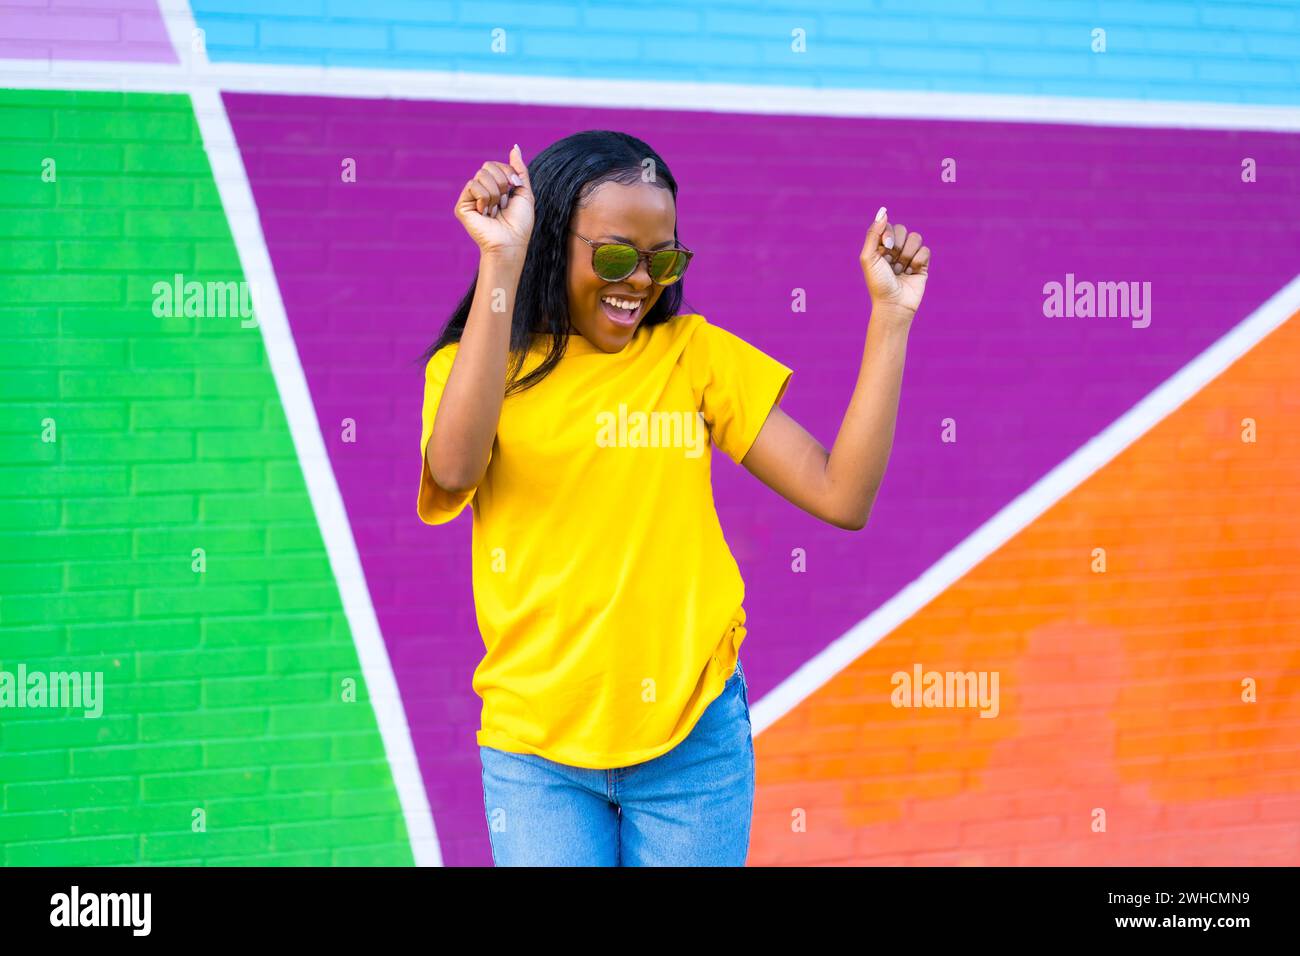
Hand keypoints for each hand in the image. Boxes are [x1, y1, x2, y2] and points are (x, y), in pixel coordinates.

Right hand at [454, 143, 534, 257]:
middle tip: (503, 203)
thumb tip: (514, 147)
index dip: (508, 173)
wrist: (511, 242)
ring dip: (495, 193)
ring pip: (480, 175)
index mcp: (494, 187)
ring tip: (495, 210)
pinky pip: (472, 185)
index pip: (496, 164)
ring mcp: (470, 198)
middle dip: (501, 182)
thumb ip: (519, 169)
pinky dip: (484, 198)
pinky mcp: (462, 206)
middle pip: (487, 166)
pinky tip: (485, 213)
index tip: (514, 189)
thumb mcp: (524, 192)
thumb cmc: (520, 223)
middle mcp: (480, 191)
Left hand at [860, 206, 930, 316]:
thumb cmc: (878, 283)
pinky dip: (918, 261)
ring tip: (901, 269)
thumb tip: (883, 211)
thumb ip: (873, 233)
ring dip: (907, 254)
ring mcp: (909, 257)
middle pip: (903, 230)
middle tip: (892, 260)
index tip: (886, 246)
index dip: (889, 234)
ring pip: (916, 238)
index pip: (889, 226)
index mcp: (881, 247)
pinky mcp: (922, 265)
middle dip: (898, 245)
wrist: (893, 304)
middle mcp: (895, 250)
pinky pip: (926, 250)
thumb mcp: (868, 257)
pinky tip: (911, 273)